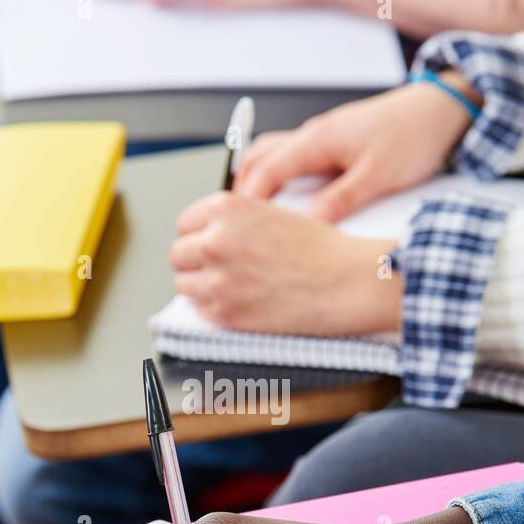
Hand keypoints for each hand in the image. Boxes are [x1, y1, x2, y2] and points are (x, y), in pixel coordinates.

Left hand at [169, 191, 399, 335]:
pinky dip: (214, 308)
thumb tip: (208, 234)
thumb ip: (234, 221)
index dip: (198, 235)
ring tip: (228, 286)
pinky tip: (240, 301)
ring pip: (182, 284)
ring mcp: (217, 279)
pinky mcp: (224, 313)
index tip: (208, 243)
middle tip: (218, 268)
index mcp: (226, 209)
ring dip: (200, 285)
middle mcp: (215, 241)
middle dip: (195, 261)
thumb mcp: (271, 212)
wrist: (345, 282)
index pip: (185, 223)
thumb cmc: (320, 249)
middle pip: (178, 254)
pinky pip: (200, 309)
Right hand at [236, 78, 481, 222]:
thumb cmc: (415, 136)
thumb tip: (309, 225)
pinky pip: (296, 157)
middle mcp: (315, 133)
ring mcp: (325, 136)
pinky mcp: (338, 141)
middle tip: (236, 222)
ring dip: (261, 178)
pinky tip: (293, 198)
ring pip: (275, 154)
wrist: (443, 108)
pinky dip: (282, 175)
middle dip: (243, 188)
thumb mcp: (379, 176)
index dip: (246, 201)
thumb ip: (341, 201)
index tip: (238, 227)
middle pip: (259, 157)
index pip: (265, 171)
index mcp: (318, 140)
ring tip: (257, 212)